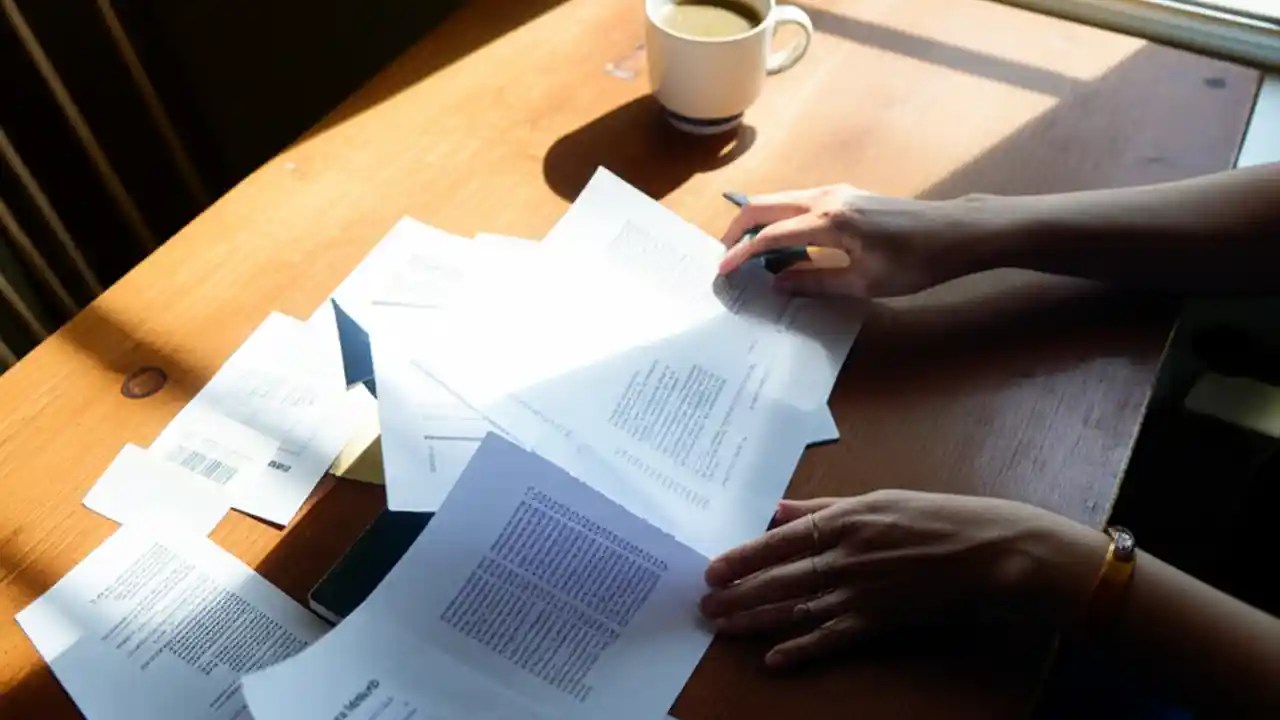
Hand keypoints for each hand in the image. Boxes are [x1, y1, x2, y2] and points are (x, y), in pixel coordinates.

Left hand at [699, 490, 1106, 668]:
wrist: (987, 550)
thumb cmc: (934, 516)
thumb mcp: (876, 498)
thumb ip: (822, 507)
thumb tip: (776, 510)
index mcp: (844, 520)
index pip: (779, 542)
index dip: (742, 558)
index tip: (712, 569)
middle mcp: (846, 556)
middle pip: (780, 579)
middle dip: (738, 595)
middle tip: (705, 606)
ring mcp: (862, 591)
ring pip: (797, 609)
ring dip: (757, 621)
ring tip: (724, 628)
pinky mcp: (879, 620)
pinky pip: (832, 638)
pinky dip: (801, 649)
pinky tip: (774, 659)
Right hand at [718, 185, 994, 297]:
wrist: (954, 232)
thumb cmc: (915, 263)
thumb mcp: (864, 283)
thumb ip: (816, 282)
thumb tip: (776, 284)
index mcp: (829, 221)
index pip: (771, 237)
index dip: (742, 255)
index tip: (722, 272)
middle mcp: (826, 198)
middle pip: (765, 205)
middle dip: (738, 229)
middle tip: (723, 255)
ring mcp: (835, 191)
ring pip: (780, 200)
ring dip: (758, 222)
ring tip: (746, 251)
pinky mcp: (844, 194)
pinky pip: (797, 202)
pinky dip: (778, 218)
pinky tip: (781, 242)